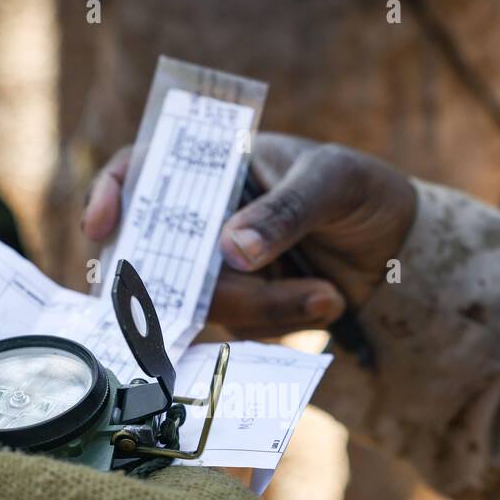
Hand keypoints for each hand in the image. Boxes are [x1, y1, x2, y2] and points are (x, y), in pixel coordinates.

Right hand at [81, 134, 416, 337]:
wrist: (397, 252)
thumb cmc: (360, 192)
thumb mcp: (333, 183)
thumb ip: (285, 211)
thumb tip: (230, 251)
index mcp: (215, 168)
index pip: (141, 169)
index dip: (110, 194)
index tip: (102, 227)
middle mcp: (202, 220)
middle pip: (163, 259)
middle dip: (220, 284)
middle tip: (279, 281)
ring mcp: (214, 271)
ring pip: (201, 305)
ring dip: (267, 307)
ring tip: (327, 294)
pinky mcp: (236, 312)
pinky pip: (234, 332)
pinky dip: (280, 323)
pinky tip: (322, 302)